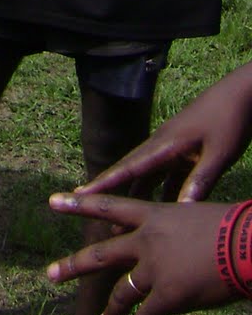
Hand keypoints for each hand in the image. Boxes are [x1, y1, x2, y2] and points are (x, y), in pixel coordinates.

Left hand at [47, 190, 240, 314]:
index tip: (53, 201)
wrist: (246, 246)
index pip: (107, 206)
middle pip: (101, 255)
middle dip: (73, 266)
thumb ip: (173, 226)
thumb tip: (166, 237)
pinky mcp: (168, 297)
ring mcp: (154, 270)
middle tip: (49, 275)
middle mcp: (146, 241)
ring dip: (110, 311)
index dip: (79, 204)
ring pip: (121, 293)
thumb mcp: (194, 214)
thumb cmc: (231, 226)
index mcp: (153, 215)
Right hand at [72, 62, 251, 203]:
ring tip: (123, 219)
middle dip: (111, 189)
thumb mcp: (218, 154)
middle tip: (87, 206)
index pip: (129, 167)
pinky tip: (162, 209)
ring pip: (149, 176)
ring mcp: (173, 148)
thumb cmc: (229, 121)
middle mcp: (163, 146)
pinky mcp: (185, 151)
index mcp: (166, 144)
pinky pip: (168, 176)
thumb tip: (180, 211)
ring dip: (137, 195)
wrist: (241, 96)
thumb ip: (200, 181)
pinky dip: (162, 192)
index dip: (104, 182)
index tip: (80, 193)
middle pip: (131, 172)